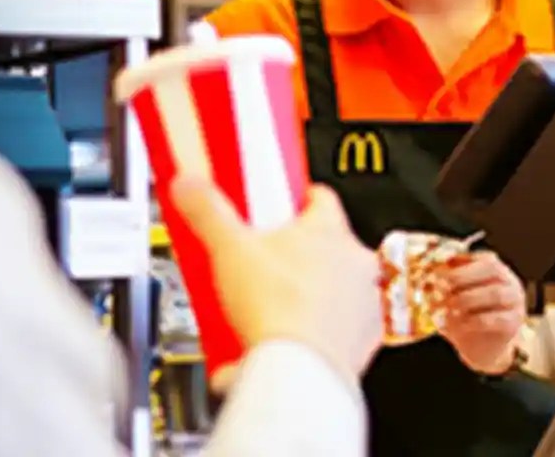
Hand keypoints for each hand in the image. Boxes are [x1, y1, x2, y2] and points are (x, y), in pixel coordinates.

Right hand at [171, 177, 382, 383]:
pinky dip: (319, 328)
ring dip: (311, 292)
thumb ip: (207, 211)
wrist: (303, 370)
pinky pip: (341, 324)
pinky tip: (288, 335)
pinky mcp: (364, 336)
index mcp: (329, 230)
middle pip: (326, 244)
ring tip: (272, 306)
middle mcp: (355, 261)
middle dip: (297, 254)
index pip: (319, 197)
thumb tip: (189, 185)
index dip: (297, 198)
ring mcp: (364, 299)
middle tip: (264, 266)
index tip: (281, 205)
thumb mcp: (229, 249)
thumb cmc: (278, 309)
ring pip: (337, 285)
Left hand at [435, 251, 525, 373]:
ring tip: (446, 308)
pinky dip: (471, 321)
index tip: (439, 270)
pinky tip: (456, 324)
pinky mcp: (512, 325)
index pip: (485, 257)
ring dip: (466, 299)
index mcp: (497, 271)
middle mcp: (510, 283)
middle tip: (439, 287)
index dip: (461, 261)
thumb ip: (447, 284)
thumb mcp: (455, 296)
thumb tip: (429, 276)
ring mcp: (515, 303)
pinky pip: (493, 319)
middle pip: (493, 269)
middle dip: (462, 276)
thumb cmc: (467, 317)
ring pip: (495, 294)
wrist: (483, 349)